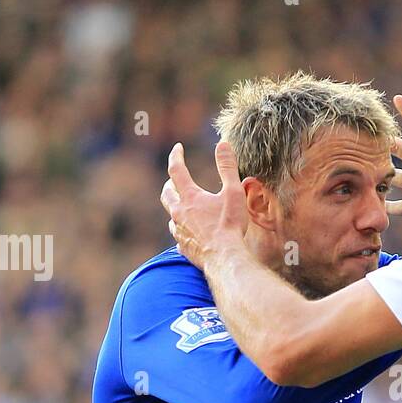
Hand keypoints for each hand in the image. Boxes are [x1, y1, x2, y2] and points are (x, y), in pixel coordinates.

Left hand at [161, 142, 248, 269]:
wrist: (225, 258)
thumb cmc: (230, 225)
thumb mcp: (234, 192)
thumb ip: (227, 167)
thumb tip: (223, 144)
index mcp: (190, 197)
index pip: (177, 170)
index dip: (176, 156)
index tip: (178, 148)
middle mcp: (179, 213)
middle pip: (167, 193)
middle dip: (170, 183)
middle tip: (175, 179)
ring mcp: (179, 231)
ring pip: (171, 215)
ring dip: (175, 207)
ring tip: (183, 206)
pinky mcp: (183, 247)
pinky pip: (178, 235)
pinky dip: (182, 229)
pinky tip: (189, 232)